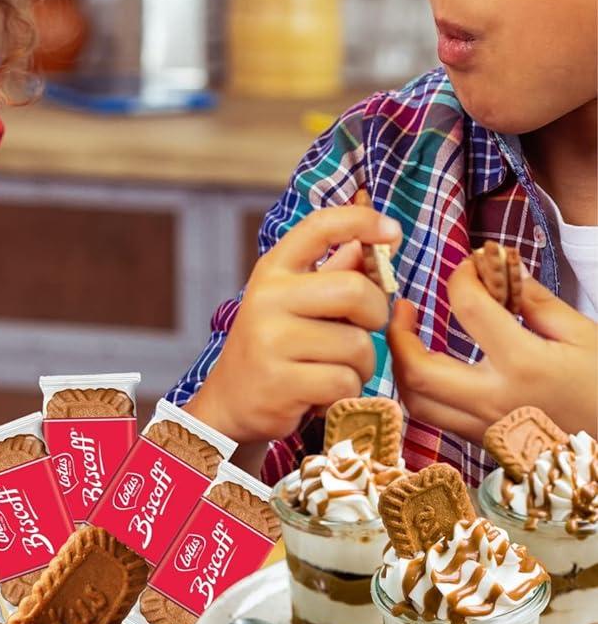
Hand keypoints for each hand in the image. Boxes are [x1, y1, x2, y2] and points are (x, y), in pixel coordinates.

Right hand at [184, 204, 401, 449]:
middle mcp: (268, 297)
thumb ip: (332, 273)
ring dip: (360, 366)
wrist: (230, 402)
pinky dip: (345, 393)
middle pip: (355, 292)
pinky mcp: (280, 382)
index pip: (319, 227)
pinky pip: (345, 383)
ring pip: (357, 346)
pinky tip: (321, 392)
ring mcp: (271, 339)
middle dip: (375, 316)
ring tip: (333, 369)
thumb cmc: (274, 345)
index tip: (393, 231)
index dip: (362, 221)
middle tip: (362, 331)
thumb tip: (368, 243)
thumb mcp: (294, 301)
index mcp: (274, 270)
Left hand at [388, 259, 597, 442]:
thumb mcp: (582, 335)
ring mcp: (485, 428)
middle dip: (399, 333)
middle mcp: (495, 400)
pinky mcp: (485, 443)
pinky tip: (432, 366)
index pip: (469, 308)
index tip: (469, 267)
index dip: (462, 277)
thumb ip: (535, 300)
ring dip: (403, 365)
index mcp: (523, 364)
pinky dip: (422, 389)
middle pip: (417, 370)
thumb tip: (500, 267)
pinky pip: (436, 418)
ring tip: (408, 337)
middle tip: (403, 307)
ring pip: (416, 402)